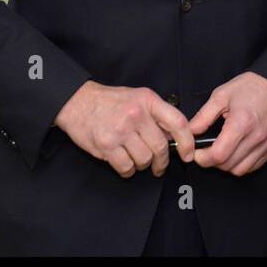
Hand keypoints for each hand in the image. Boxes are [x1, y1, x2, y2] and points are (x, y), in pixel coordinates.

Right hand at [54, 80, 193, 177]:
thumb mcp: (138, 97)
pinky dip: (128, 170)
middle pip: (160, 147)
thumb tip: (175, 137)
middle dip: (161, 161)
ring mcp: (120, 130)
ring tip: (136, 158)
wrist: (78, 102)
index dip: (187, 141)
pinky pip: (126, 167)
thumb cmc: (110, 101)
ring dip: (142, 165)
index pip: (177, 122)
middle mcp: (136, 114)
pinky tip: (124, 162)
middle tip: (158, 165)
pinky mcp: (106, 145)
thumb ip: (157, 115)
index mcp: (147, 100)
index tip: (188, 154)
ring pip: (144, 159)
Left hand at [189, 72, 266, 175]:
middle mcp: (256, 136)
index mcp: (242, 122)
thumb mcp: (221, 95)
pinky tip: (236, 152)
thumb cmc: (250, 87)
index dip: (203, 159)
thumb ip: (203, 116)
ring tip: (222, 151)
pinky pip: (253, 166)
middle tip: (207, 151)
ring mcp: (266, 144)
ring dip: (227, 165)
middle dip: (212, 162)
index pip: (219, 155)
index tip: (197, 154)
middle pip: (228, 165)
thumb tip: (190, 132)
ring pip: (240, 170)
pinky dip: (241, 164)